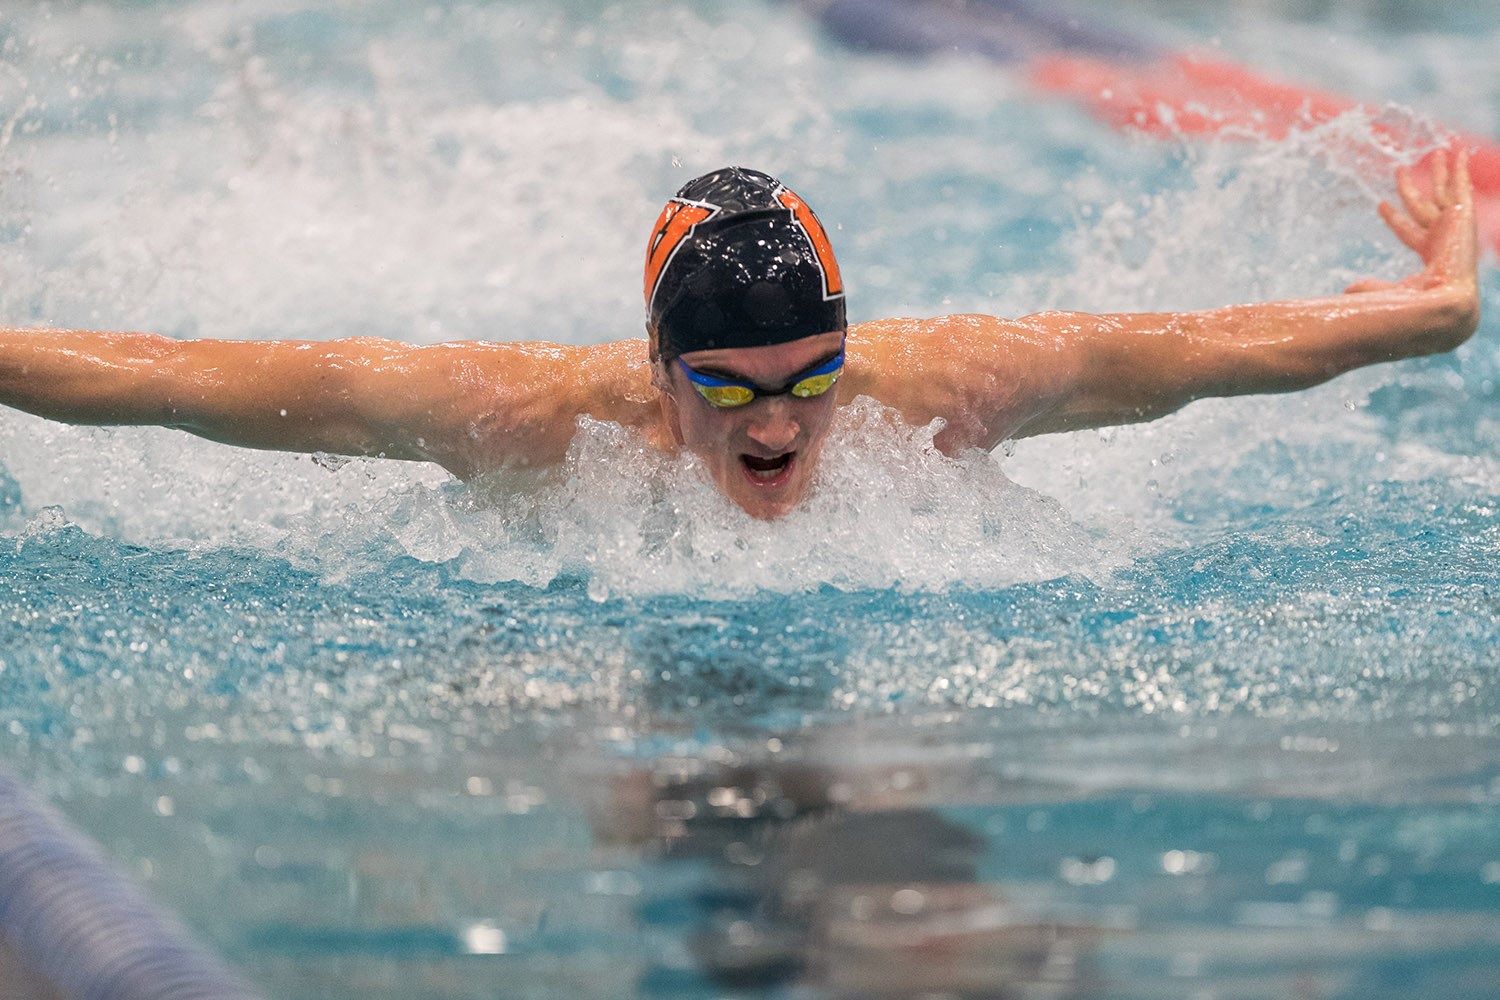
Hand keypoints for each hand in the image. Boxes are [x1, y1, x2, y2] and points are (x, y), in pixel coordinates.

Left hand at [1347, 146, 1479, 301]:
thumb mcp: (1390, 294)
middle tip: (1399, 169)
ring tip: (1437, 151)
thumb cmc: (1420, 304)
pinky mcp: (1464, 214)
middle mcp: (1443, 236)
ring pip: (1444, 191)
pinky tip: (1458, 152)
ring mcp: (1455, 224)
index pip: (1407, 230)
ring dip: (1441, 171)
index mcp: (1429, 254)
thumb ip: (1370, 289)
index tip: (1380, 204)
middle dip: (1410, 188)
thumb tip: (1346, 291)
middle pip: (1423, 205)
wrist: (1446, 301)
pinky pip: (1461, 185)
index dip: (1393, 217)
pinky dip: (1460, 168)